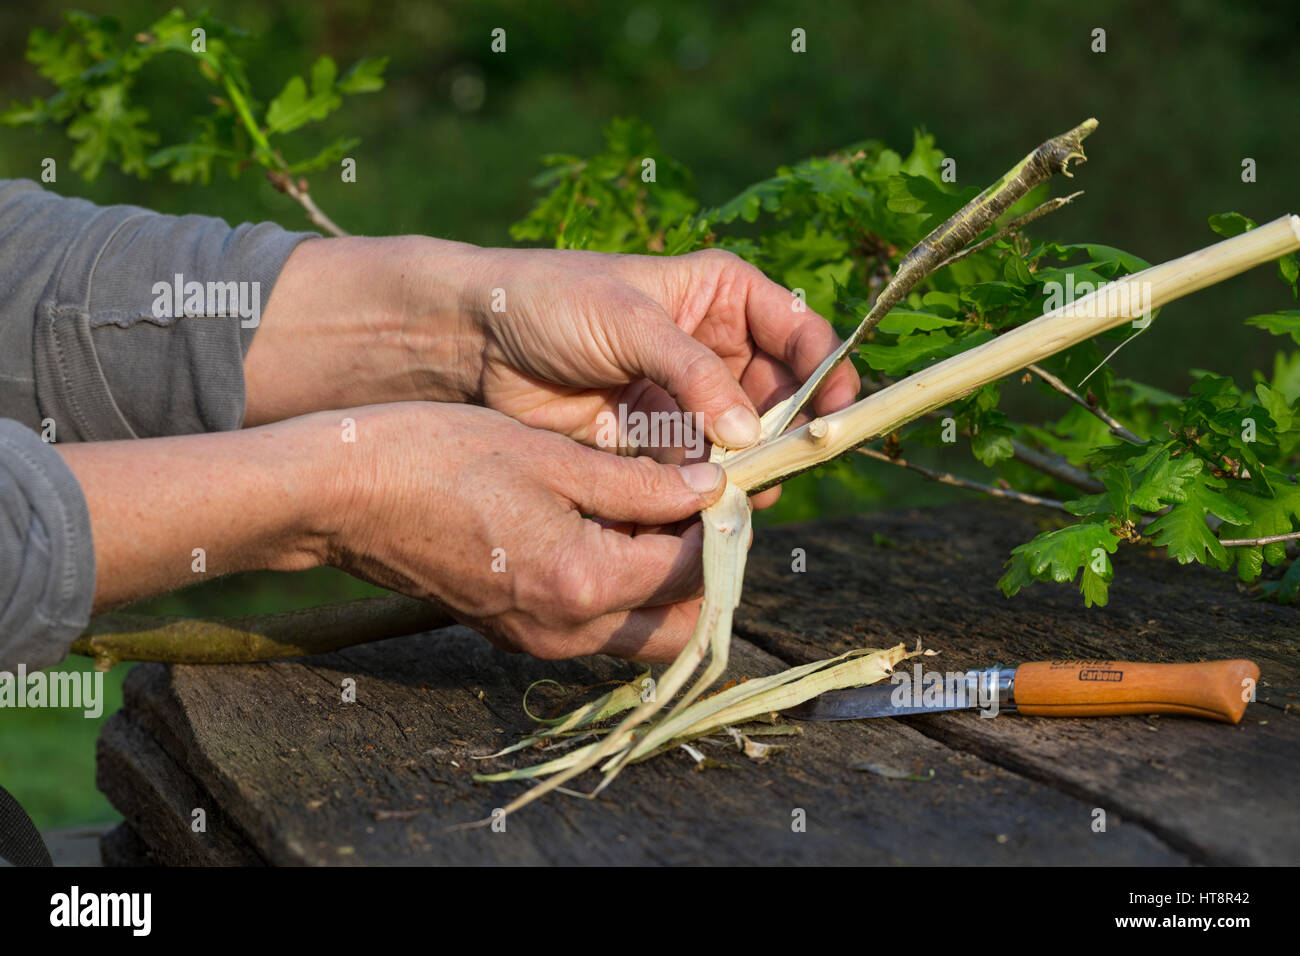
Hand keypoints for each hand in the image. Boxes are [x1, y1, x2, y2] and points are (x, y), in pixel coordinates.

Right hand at [59, 401, 726, 661]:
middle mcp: (569, 629)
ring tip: (661, 510)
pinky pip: (597, 625)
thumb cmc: (437, 459)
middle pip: (680, 623)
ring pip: (641, 630)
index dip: (721, 525)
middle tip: (702, 504)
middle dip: (704, 569)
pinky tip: (612, 528)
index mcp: (585, 582)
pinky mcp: (517, 631)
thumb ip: (639, 483)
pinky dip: (622, 589)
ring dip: (666, 583)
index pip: (693, 569)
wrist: (343, 497)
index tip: (729, 481)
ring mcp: (540, 638)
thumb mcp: (550, 457)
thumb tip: (709, 490)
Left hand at [456, 246, 861, 504]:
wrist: (475, 343)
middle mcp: (714, 350)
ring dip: (750, 470)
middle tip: (786, 465)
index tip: (838, 409)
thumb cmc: (551, 303)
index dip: (827, 369)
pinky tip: (711, 509)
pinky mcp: (656, 445)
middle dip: (789, 432)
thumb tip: (750, 432)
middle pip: (780, 397)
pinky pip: (699, 473)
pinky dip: (708, 492)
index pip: (797, 332)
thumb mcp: (629, 321)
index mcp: (720, 296)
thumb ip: (692, 373)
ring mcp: (687, 402)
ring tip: (746, 493)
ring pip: (743, 444)